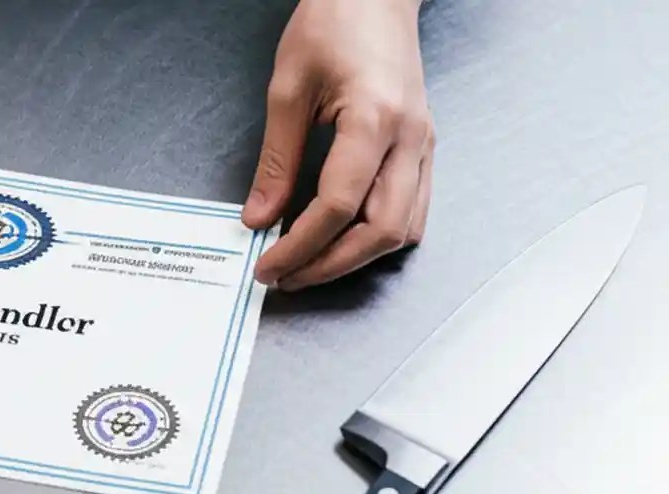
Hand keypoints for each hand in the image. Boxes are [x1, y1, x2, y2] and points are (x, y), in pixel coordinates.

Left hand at [244, 0, 433, 290]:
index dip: (300, 246)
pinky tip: (344, 241)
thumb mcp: (287, 89)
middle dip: (329, 265)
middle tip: (286, 277)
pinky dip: (379, 237)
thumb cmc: (335, 23)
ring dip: (356, 258)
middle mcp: (410, 138)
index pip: (337, 206)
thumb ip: (276, 160)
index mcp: (375, 119)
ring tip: (309, 265)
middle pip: (380, 231)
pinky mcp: (423, 148)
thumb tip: (259, 217)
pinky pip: (412, 211)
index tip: (269, 265)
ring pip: (403, 229)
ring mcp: (424, 145)